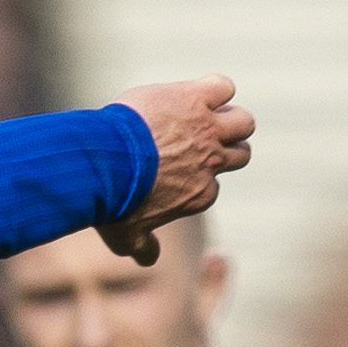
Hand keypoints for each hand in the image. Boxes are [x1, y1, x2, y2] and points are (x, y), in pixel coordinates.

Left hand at [103, 76, 255, 262]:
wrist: (105, 165)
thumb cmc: (114, 205)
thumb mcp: (127, 238)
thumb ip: (142, 248)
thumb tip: (149, 259)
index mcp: (201, 194)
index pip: (214, 186)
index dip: (197, 178)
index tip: (174, 173)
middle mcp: (212, 162)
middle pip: (241, 153)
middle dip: (225, 149)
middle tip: (198, 143)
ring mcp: (207, 129)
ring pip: (242, 121)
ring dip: (228, 119)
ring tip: (202, 117)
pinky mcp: (196, 98)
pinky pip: (223, 87)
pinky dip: (215, 89)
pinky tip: (192, 94)